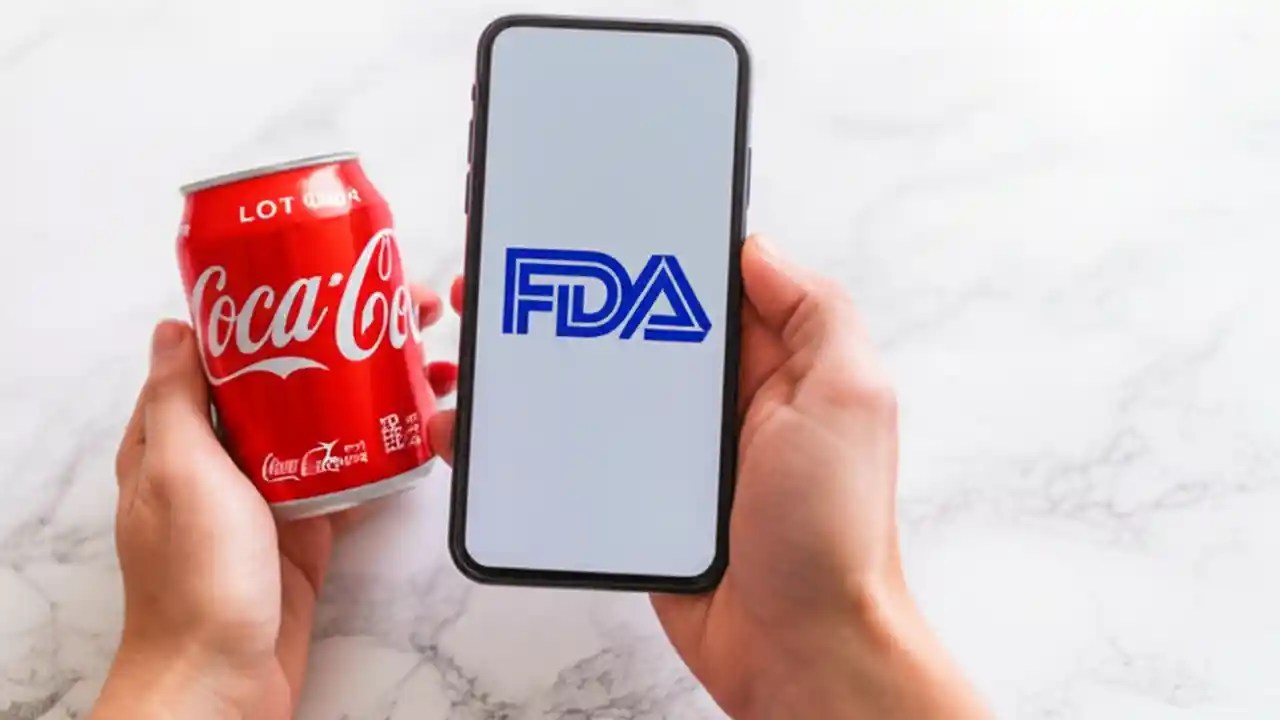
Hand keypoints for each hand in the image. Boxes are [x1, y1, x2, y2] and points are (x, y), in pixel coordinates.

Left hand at [93, 286, 453, 719]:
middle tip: (410, 309)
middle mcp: (225, 456)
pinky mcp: (309, 527)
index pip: (231, 346)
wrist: (223, 676)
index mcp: (181, 434)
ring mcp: (270, 491)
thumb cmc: (195, 579)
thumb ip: (178, 399)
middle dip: (349, 335)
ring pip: (329, 419)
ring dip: (377, 386)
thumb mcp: (179, 471)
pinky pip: (352, 471)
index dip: (280, 302)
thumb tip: (176, 324)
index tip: (330, 272)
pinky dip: (386, 446)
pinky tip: (421, 424)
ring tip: (431, 361)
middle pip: (293, 374)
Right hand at [428, 237, 986, 719]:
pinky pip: (581, 455)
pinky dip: (532, 443)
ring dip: (537, 371)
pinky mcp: (637, 501)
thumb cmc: (832, 533)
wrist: (796, 649)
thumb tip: (755, 247)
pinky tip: (482, 430)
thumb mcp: (848, 398)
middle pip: (631, 331)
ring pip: (595, 391)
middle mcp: (720, 401)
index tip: (585, 224)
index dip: (646, 250)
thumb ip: (813, 313)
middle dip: (567, 304)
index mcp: (772, 364)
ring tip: (471, 354)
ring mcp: (676, 454)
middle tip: (497, 286)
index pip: (700, 284)